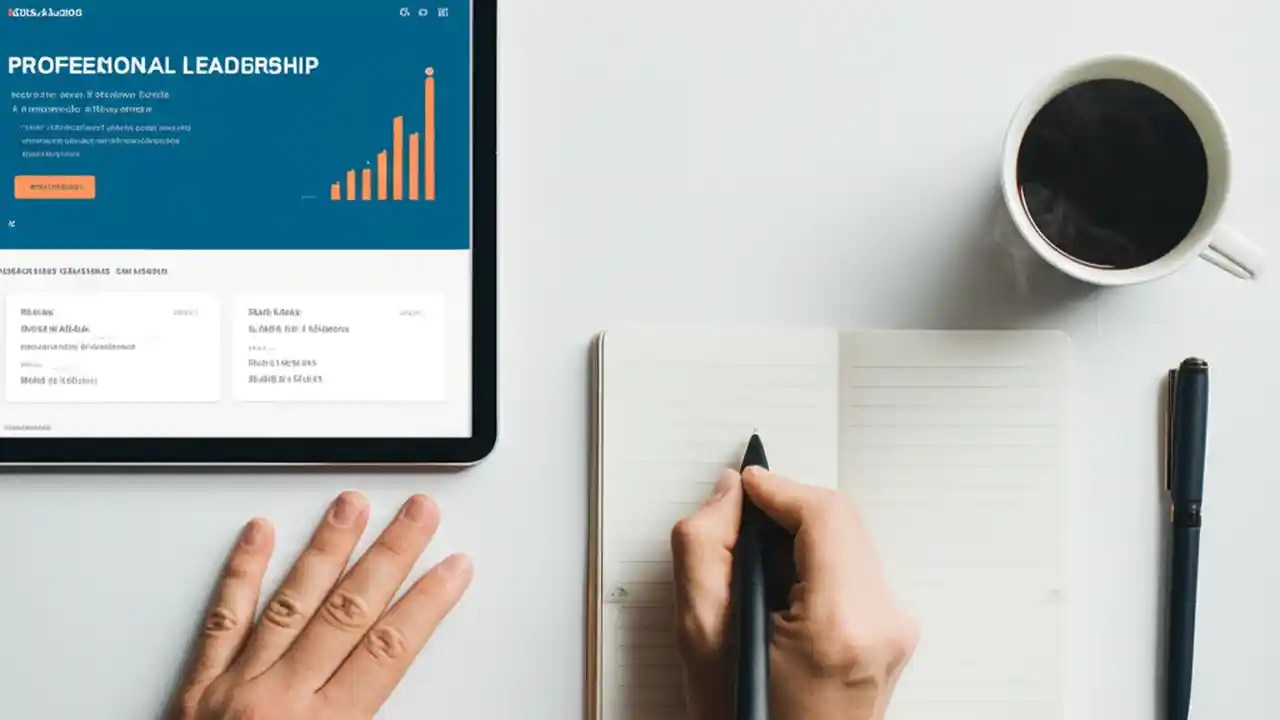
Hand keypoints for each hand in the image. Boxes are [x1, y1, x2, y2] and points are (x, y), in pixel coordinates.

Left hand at [172, 492, 472, 719]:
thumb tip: (397, 674)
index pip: (390, 648)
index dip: (428, 602)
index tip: (452, 569)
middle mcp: (281, 700)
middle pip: (350, 610)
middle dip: (391, 555)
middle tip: (417, 515)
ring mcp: (237, 687)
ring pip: (292, 600)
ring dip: (327, 547)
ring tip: (351, 507)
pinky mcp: (198, 686)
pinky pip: (223, 619)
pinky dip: (242, 572)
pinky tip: (259, 534)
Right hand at [671, 467, 916, 719]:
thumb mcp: (702, 635)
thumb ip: (705, 546)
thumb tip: (730, 497)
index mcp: (840, 623)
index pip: (824, 514)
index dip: (778, 488)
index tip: (746, 485)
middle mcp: (882, 624)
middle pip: (840, 523)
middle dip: (786, 515)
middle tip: (739, 534)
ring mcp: (894, 632)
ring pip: (848, 543)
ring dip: (800, 543)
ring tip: (755, 579)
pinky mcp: (892, 637)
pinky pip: (854, 572)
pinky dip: (816, 568)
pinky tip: (780, 600)